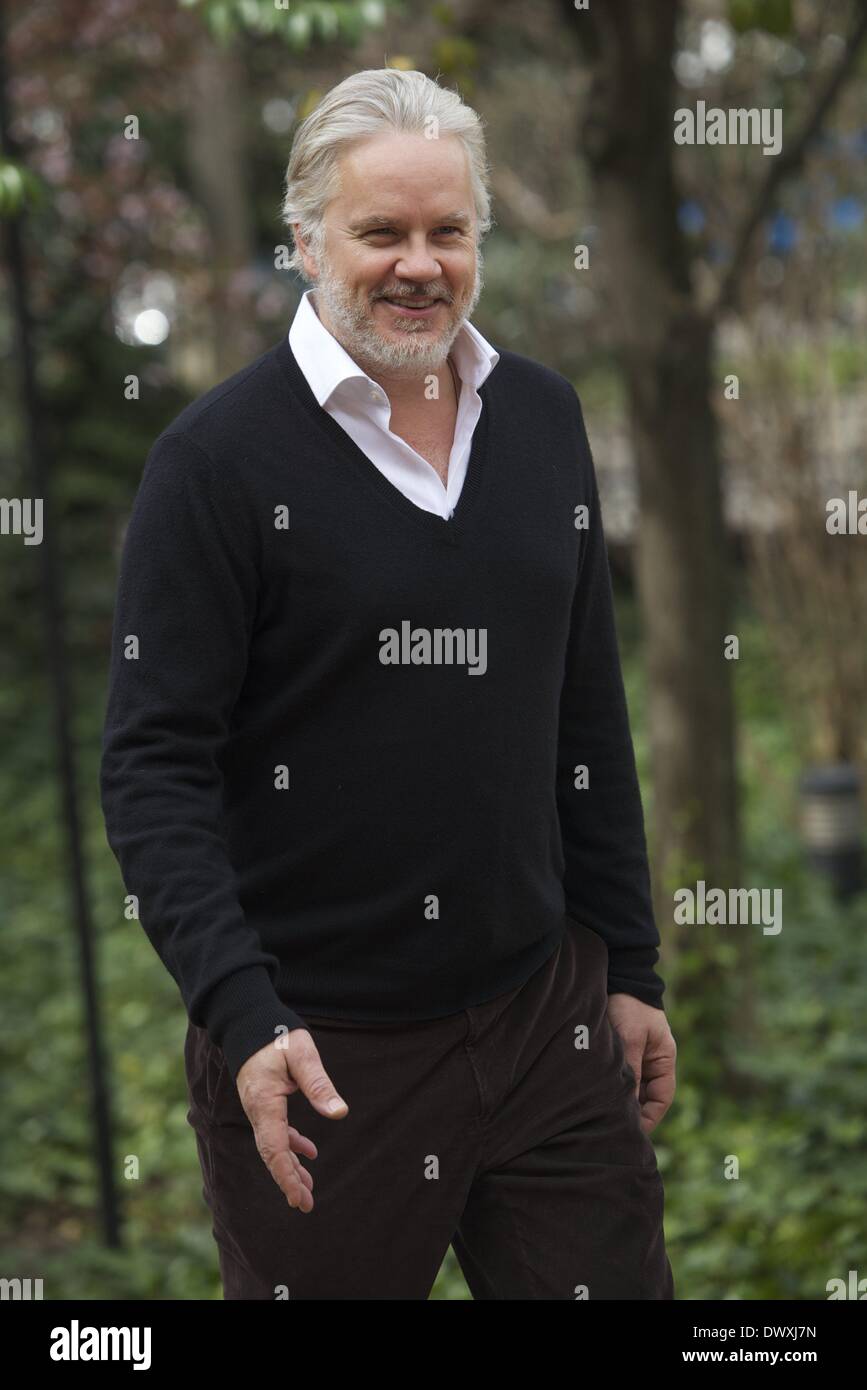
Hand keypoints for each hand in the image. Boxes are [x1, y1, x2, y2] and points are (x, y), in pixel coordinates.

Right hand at [235, 1030, 348, 1212]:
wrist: (249, 1021)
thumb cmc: (276, 1034)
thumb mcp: (302, 1054)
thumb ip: (319, 1084)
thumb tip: (339, 1114)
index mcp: (264, 1102)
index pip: (274, 1147)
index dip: (285, 1175)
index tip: (298, 1198)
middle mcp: (257, 1110)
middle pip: (271, 1153)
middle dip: (287, 1180)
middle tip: (305, 1205)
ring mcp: (258, 1107)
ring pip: (273, 1145)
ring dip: (289, 1167)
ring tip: (307, 1190)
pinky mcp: (264, 1102)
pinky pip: (275, 1132)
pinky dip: (290, 1145)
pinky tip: (308, 1153)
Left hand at [606, 994, 675, 1134]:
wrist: (619, 976)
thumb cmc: (629, 1006)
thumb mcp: (630, 1038)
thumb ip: (630, 1070)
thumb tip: (626, 1104)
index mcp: (664, 1059)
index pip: (661, 1099)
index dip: (649, 1118)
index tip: (632, 1133)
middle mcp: (652, 1062)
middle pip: (645, 1097)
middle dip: (632, 1114)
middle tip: (611, 1130)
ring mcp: (636, 1057)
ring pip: (629, 1089)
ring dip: (618, 1100)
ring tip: (601, 1117)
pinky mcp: (619, 1052)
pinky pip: (618, 1077)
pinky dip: (610, 1087)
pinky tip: (595, 1096)